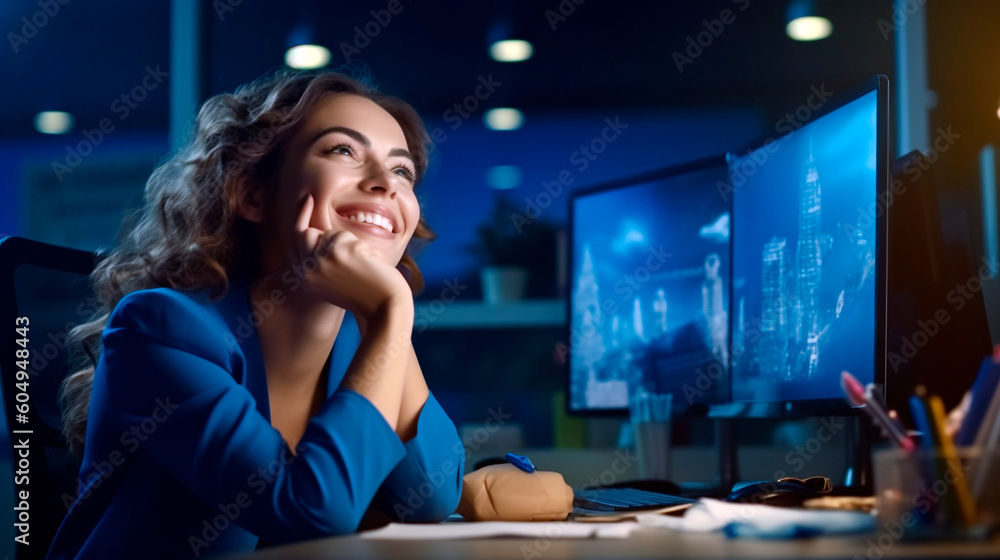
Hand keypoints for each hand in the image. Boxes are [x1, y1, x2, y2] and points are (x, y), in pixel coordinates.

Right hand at [292, 195, 412, 322]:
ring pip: (328, 233)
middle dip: (312, 220)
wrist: (384, 307)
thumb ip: (323, 261)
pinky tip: (367, 263)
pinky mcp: (336, 253)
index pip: (293, 246)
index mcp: (305, 279)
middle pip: (304, 233)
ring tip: (360, 263)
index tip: (307, 203)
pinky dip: (359, 246)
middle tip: (311, 200)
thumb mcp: (335, 281)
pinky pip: (345, 236)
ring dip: (347, 242)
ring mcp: (320, 261)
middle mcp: (307, 271)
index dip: (299, 222)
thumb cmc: (366, 294)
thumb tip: (322, 235)